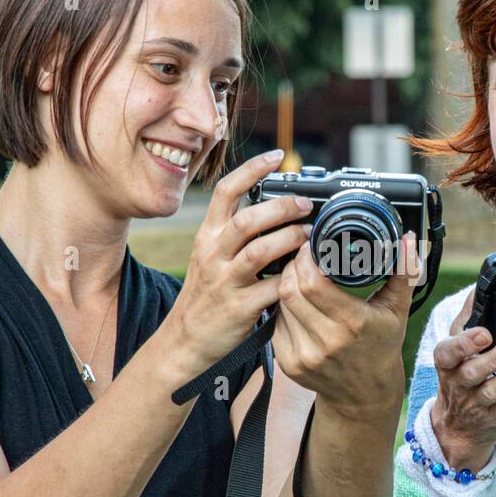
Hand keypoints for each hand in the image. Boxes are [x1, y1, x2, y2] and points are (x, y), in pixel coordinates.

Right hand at [166, 150, 311, 376]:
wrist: (185, 340)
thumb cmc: (207, 293)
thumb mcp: (211, 255)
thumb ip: (235, 231)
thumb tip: (276, 204)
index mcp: (208, 235)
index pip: (225, 191)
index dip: (252, 169)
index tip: (277, 157)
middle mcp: (212, 254)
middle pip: (246, 219)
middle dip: (281, 207)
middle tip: (306, 205)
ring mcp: (224, 281)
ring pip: (259, 251)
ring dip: (290, 239)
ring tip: (310, 236)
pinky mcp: (238, 308)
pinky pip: (272, 288)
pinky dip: (293, 278)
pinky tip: (307, 273)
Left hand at [271, 230, 420, 417]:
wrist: (364, 394)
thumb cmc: (382, 346)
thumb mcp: (397, 309)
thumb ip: (404, 271)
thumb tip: (407, 238)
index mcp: (352, 324)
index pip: (312, 283)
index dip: (306, 259)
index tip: (312, 246)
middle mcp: (326, 343)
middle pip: (290, 290)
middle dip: (293, 267)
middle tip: (303, 257)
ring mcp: (304, 356)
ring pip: (280, 304)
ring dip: (286, 285)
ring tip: (300, 276)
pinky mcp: (288, 364)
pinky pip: (275, 323)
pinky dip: (283, 308)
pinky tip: (297, 303)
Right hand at [429, 288, 495, 472]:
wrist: (457, 426)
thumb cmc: (459, 377)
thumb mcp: (454, 349)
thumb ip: (466, 319)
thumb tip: (478, 288)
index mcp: (447, 362)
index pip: (449, 352)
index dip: (465, 343)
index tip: (484, 333)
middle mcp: (458, 384)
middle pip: (474, 372)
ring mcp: (475, 404)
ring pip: (493, 392)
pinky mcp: (494, 418)